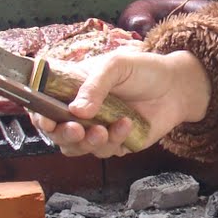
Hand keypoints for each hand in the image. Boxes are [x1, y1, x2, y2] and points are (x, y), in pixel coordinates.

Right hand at [30, 48, 210, 158]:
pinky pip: (106, 152)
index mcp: (73, 89)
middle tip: (76, 129)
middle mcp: (81, 112)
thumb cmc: (143, 69)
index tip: (47, 122)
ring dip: (88, 142)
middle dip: (64, 135)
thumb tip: (75, 111)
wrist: (177, 87)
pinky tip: (127, 124)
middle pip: (58, 133)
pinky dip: (114, 141)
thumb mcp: (116, 66)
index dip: (40, 116)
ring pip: (79, 148)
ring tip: (104, 129)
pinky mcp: (117, 143)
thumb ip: (94, 85)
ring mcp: (97, 129)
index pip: (45, 106)